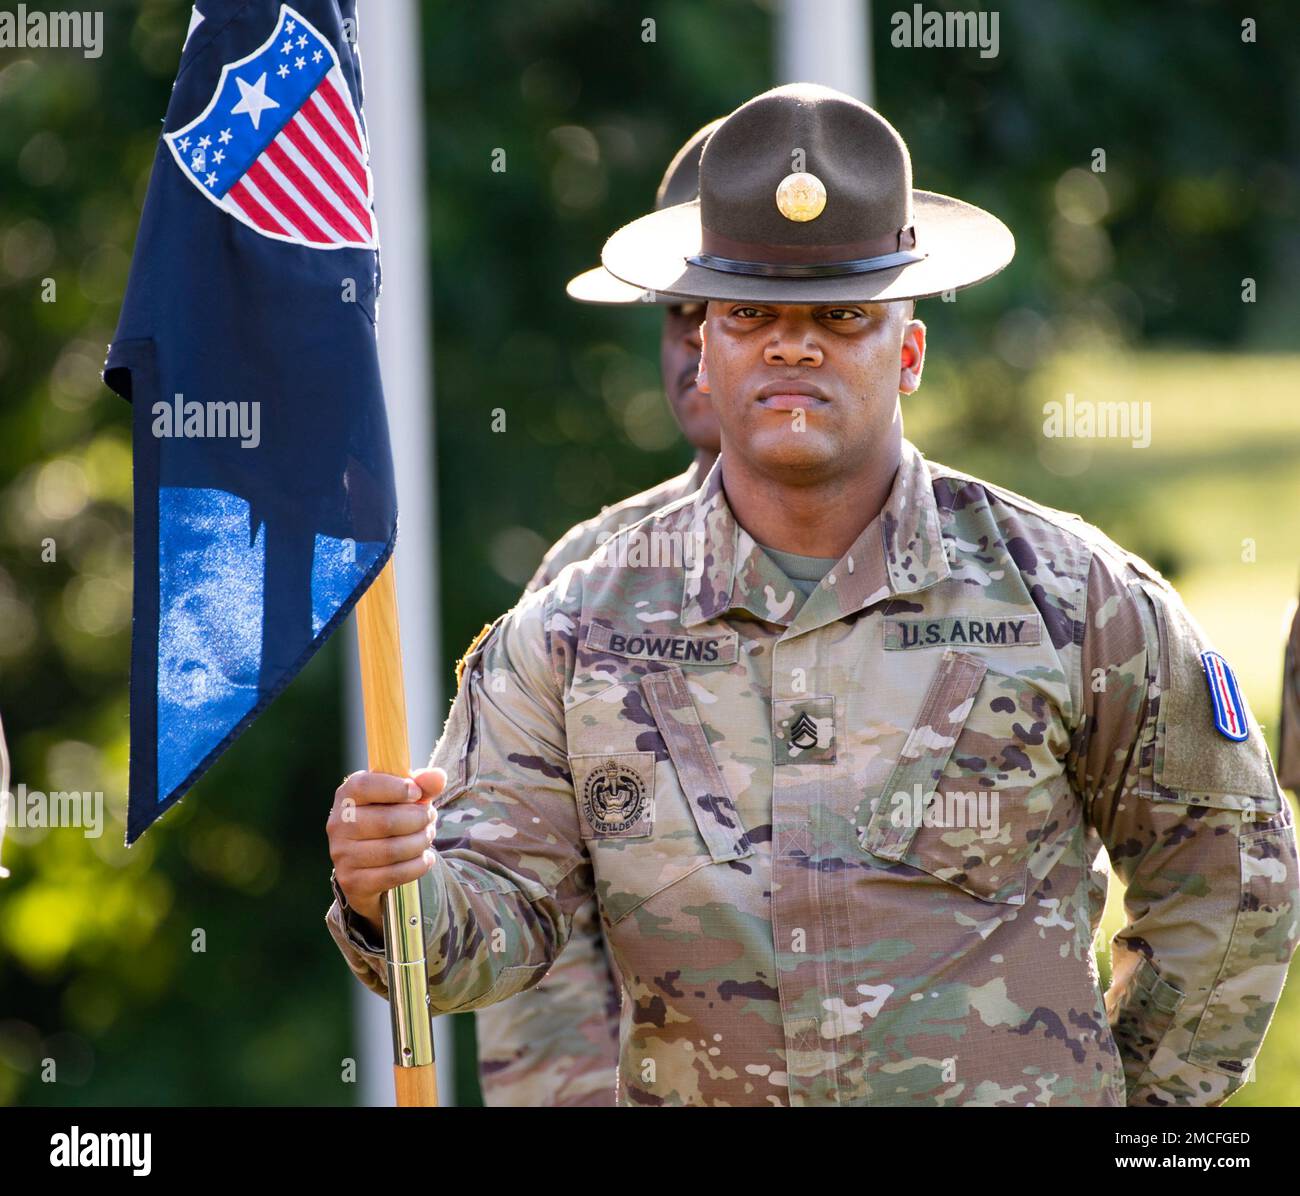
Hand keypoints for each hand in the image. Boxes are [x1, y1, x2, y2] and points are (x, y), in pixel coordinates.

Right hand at [326, 767, 445, 936]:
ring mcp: (342, 854)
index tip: (417, 793)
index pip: (365, 786)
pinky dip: (417, 866)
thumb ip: (422, 784)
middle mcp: (338, 824)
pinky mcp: (352, 881)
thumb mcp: (403, 797)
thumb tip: (438, 777)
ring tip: (428, 836)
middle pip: (386, 821)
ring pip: (392, 850)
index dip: (397, 788)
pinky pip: (393, 875)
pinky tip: (426, 858)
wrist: (368, 864)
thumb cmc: (388, 818)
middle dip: (418, 819)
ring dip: (420, 842)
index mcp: (347, 795)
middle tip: (430, 818)